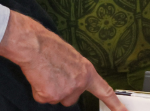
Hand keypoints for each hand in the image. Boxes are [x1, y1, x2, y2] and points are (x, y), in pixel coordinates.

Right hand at [0, 11, 124, 110]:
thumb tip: (70, 78)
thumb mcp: (71, 57)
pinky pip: (42, 98)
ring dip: (49, 90)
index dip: (115, 104)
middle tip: (54, 74)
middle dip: (61, 90)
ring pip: (56, 99)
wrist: (34, 45)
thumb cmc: (49, 46)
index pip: (104, 91)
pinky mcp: (51, 96)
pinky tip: (39, 77)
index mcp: (87, 72)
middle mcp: (79, 83)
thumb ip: (76, 71)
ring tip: (45, 73)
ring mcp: (66, 91)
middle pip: (70, 99)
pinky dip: (38, 90)